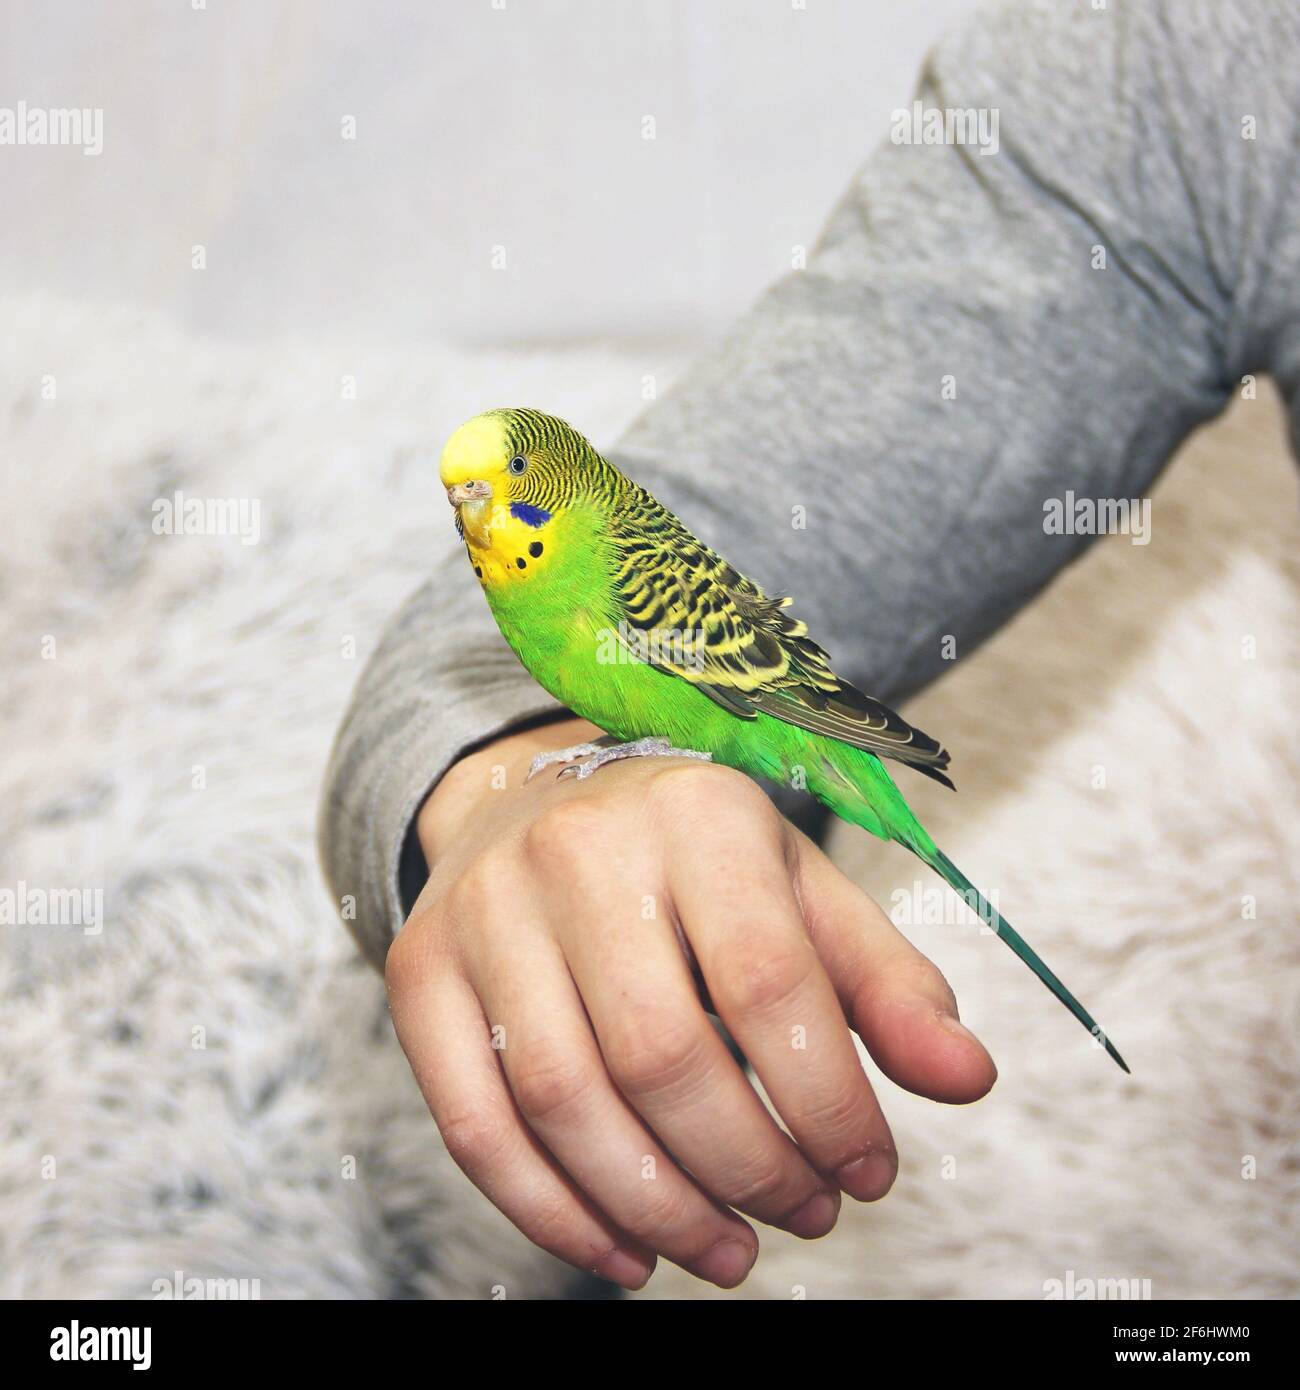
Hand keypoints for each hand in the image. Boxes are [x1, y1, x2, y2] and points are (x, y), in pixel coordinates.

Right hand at [386, 717, 995, 1290]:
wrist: (530, 795)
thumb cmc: (687, 855)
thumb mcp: (799, 888)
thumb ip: (884, 982)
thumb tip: (966, 1079)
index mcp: (696, 814)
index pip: (770, 984)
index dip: (829, 1106)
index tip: (868, 1173)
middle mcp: (578, 850)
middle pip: (662, 1057)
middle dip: (748, 1170)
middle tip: (802, 1217)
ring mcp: (485, 911)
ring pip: (565, 1103)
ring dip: (658, 1210)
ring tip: (727, 1250)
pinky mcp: (422, 969)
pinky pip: (474, 1123)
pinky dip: (551, 1215)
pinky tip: (622, 1253)